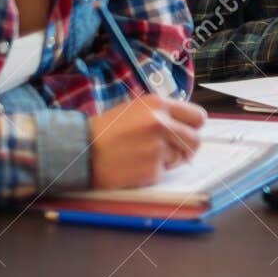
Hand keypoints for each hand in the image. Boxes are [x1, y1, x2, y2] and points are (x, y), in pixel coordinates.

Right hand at [88, 96, 207, 189]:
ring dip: (168, 160)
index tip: (187, 132)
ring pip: (181, 157)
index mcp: (157, 104)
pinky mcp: (151, 169)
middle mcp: (161, 123)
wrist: (80, 151)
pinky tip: (135, 166)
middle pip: (195, 140)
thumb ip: (162, 114)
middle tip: (170, 150)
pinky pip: (164, 172)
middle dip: (186, 147)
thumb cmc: (105, 131)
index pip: (197, 116)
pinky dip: (153, 172)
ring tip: (144, 156)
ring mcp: (157, 147)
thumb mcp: (135, 109)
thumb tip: (187, 123)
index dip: (193, 126)